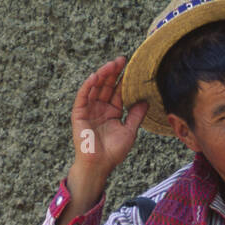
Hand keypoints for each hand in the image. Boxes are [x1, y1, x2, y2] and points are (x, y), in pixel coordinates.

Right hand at [69, 56, 147, 185]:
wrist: (99, 165)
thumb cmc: (114, 152)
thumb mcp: (129, 131)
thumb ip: (136, 115)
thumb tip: (146, 101)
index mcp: (112, 111)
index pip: (118, 91)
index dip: (123, 79)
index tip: (132, 67)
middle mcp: (100, 107)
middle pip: (107, 85)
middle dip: (114, 72)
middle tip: (122, 59)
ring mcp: (89, 109)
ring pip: (95, 87)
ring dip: (102, 74)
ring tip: (112, 64)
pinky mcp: (79, 113)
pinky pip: (83, 95)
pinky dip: (89, 85)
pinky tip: (96, 76)